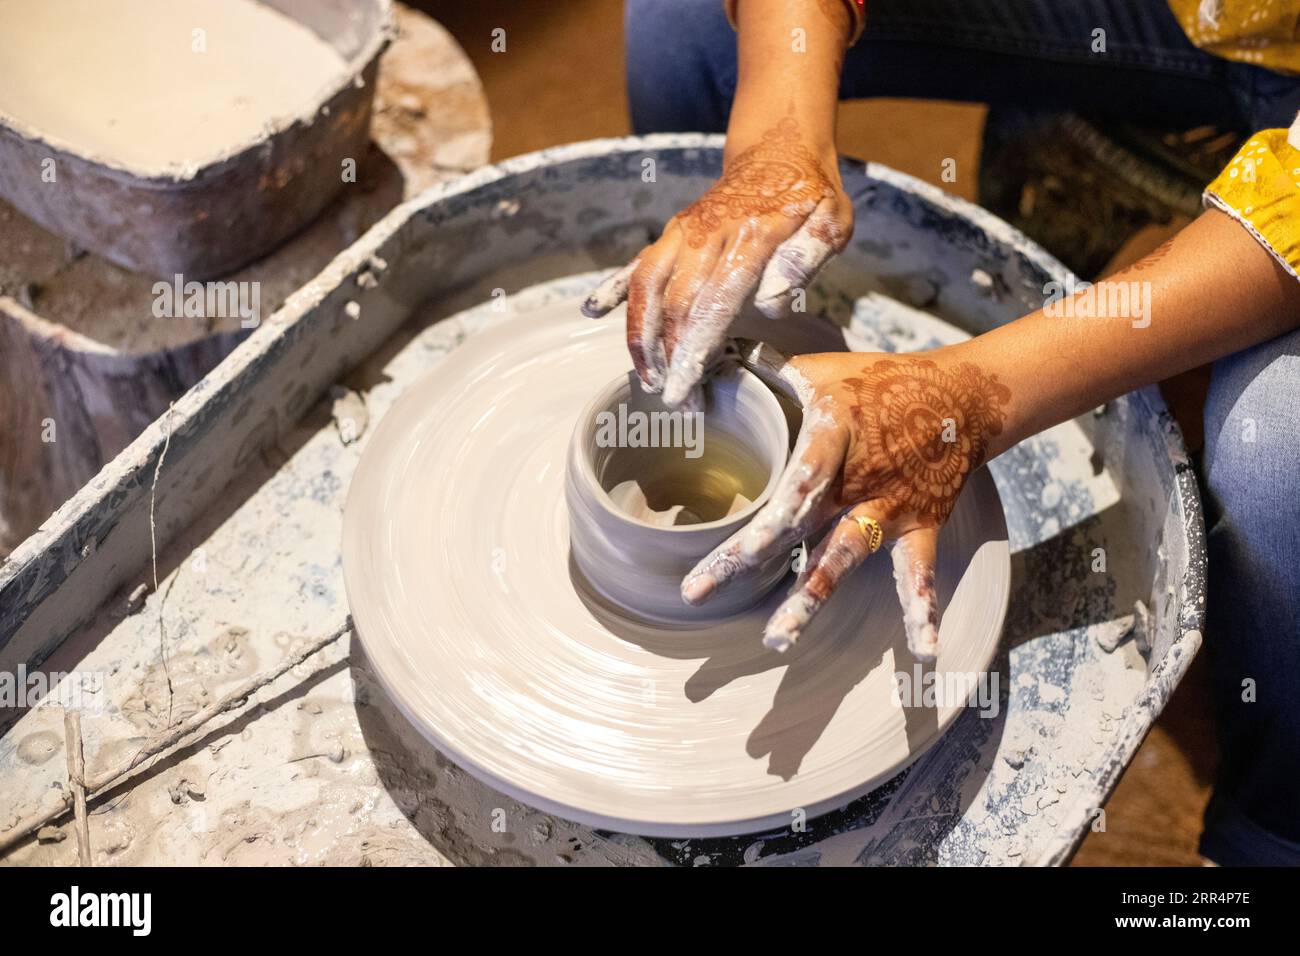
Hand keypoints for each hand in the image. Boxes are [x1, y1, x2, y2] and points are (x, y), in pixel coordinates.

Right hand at [582, 115, 851, 407]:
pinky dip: (613, 288)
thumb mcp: (831, 221)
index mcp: (749, 236)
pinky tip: (591, 311)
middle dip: (668, 358)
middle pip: (673, 304)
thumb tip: (772, 301)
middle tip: (675, 403)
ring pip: (646, 287)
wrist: (778, 149)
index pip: (712, 301)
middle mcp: (706, 234)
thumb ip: (807, 258)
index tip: (685, 388)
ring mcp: (683, 232)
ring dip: (640, 336)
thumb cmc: (809, 195)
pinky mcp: (671, 234)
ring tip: (647, 377)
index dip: (693, 348)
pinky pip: (637, 263)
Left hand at [681, 342, 1011, 659]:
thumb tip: (701, 367)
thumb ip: (762, 371)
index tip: (720, 540)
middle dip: (746, 559)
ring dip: (810, 599)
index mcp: (833, 433)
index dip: (759, 513)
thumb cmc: (878, 382)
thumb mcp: (821, 370)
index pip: (794, 478)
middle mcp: (858, 476)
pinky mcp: (919, 526)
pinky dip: (923, 611)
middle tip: (698, 593)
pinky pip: (920, 575)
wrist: (962, 397)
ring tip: (776, 641)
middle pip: (797, 524)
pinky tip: (923, 653)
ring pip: (844, 557)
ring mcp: (889, 506)